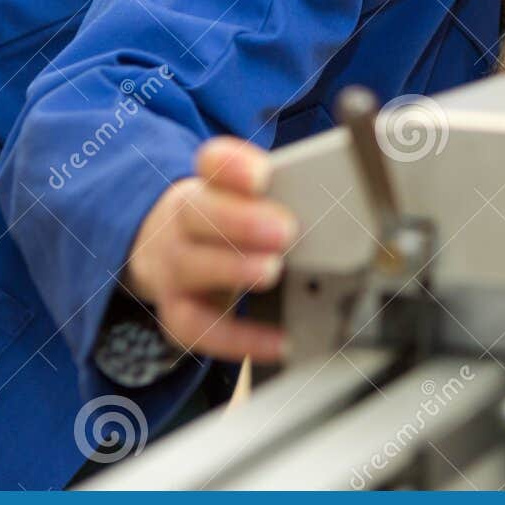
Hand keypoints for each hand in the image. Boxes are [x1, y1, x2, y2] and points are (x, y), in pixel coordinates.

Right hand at [123, 137, 295, 363]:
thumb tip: (338, 210)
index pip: (212, 162)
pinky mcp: (176, 310)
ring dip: (233, 269)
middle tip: (283, 230)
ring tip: (271, 271)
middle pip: (196, 211)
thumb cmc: (225, 224)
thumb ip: (285, 200)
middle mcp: (183, 221)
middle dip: (240, 221)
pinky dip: (240, 339)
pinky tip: (279, 341)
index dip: (233, 166)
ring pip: (190, 266)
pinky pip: (199, 327)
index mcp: (207, 183)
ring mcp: (173, 267)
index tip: (262, 175)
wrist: (166, 253)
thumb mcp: (245, 202)